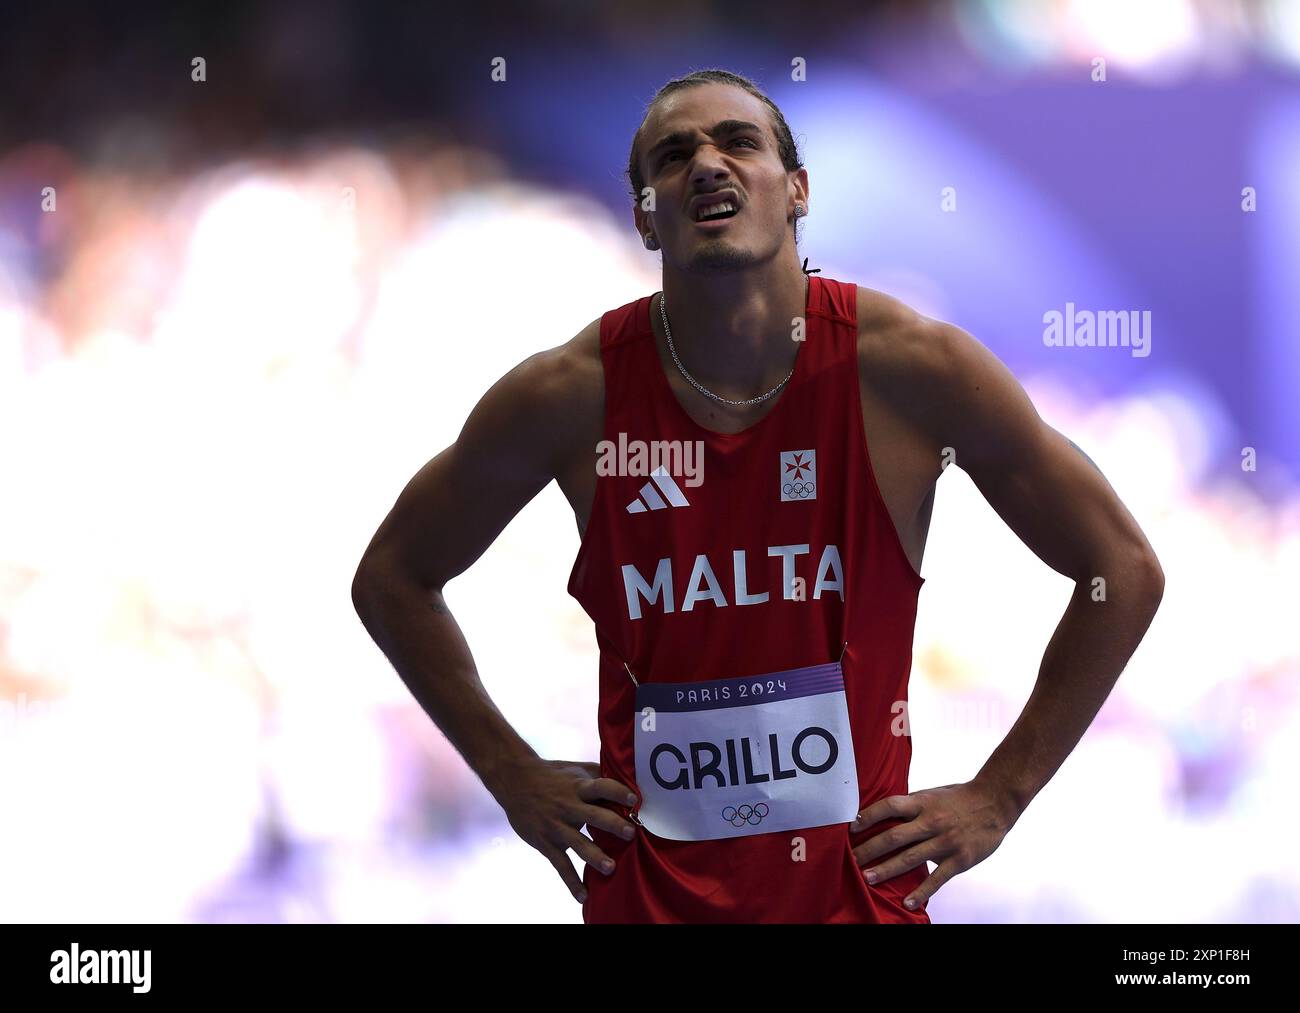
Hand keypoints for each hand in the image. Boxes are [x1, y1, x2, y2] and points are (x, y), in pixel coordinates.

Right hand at [493, 758, 638, 903]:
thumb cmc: (552, 775)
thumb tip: (626, 780)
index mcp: (578, 786)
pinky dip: (571, 881)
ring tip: (611, 868)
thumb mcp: (574, 770)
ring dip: (594, 856)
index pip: (600, 787)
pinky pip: (560, 864)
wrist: (515, 782)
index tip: (633, 798)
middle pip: (593, 815)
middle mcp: (568, 806)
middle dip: (613, 824)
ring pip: (578, 843)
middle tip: (630, 833)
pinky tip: (583, 896)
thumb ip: (597, 776)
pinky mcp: (546, 843)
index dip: (616, 791)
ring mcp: (556, 826)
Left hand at [849, 778, 1019, 911]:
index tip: (851, 826)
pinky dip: (922, 892)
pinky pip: (937, 878)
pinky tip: (908, 902)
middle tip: (850, 860)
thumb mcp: (932, 794)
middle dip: (869, 849)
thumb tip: (883, 813)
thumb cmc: (959, 797)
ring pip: (910, 858)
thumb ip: (911, 805)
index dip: (868, 816)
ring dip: (886, 870)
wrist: (996, 802)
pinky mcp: (960, 859)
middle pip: (893, 836)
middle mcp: (931, 821)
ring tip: (867, 878)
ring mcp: (945, 841)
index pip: (889, 806)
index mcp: (922, 803)